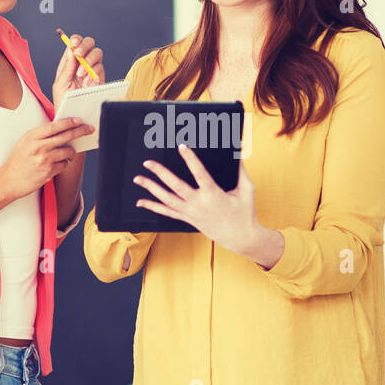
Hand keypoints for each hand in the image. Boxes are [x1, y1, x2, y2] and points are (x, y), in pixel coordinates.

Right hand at [0, 118, 93, 200]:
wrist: (8, 181)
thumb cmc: (18, 161)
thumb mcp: (25, 142)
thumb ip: (41, 135)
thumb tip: (62, 129)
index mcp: (32, 137)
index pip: (55, 126)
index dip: (69, 122)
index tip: (79, 120)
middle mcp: (39, 147)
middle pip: (66, 136)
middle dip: (80, 131)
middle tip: (89, 129)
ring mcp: (44, 160)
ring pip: (68, 152)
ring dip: (71, 152)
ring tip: (67, 154)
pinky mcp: (48, 172)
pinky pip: (64, 165)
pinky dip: (64, 164)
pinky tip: (57, 164)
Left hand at [51, 31, 104, 110]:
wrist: (73, 117)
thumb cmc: (64, 102)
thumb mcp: (60, 84)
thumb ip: (66, 67)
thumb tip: (71, 50)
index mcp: (70, 62)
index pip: (74, 43)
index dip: (76, 40)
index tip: (73, 44)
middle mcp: (82, 63)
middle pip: (89, 44)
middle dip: (85, 46)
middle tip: (79, 55)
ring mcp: (92, 70)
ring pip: (97, 54)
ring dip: (89, 61)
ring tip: (81, 75)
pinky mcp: (99, 78)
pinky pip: (101, 69)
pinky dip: (94, 74)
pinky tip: (87, 83)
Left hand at [133, 146, 268, 257]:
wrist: (240, 238)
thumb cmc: (244, 213)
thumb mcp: (247, 189)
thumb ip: (241, 170)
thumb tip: (237, 152)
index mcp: (213, 193)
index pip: (198, 172)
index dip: (190, 158)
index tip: (181, 147)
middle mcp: (198, 203)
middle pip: (175, 186)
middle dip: (160, 173)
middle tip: (148, 162)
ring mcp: (191, 213)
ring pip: (166, 199)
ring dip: (151, 188)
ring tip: (138, 178)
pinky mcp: (188, 219)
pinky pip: (167, 213)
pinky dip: (153, 207)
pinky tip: (140, 202)